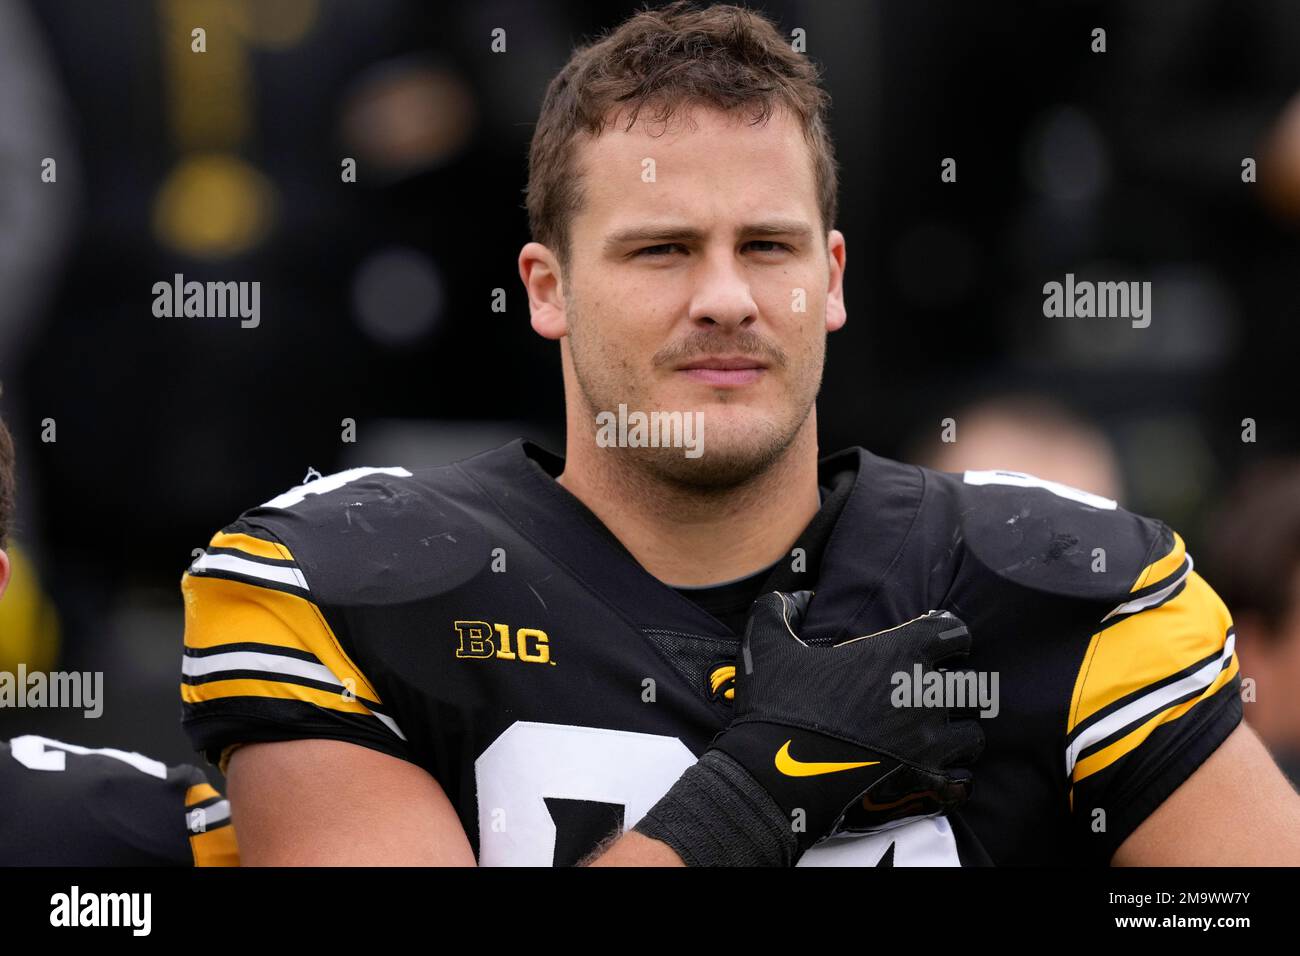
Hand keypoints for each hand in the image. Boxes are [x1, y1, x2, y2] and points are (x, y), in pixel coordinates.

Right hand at [635, 591, 983, 864]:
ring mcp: (929, 746)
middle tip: (928, 694)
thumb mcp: (764, 645)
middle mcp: (923, 696)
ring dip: (956, 733)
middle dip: (953, 687)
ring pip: (971, 735)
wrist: (772, 780)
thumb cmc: (774, 708)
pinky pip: (963, 784)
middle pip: (968, 684)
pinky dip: (953, 779)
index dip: (946, 634)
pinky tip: (933, 775)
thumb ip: (780, 609)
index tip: (935, 641)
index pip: (952, 632)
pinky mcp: (925, 786)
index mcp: (896, 655)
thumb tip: (797, 598)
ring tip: (934, 737)